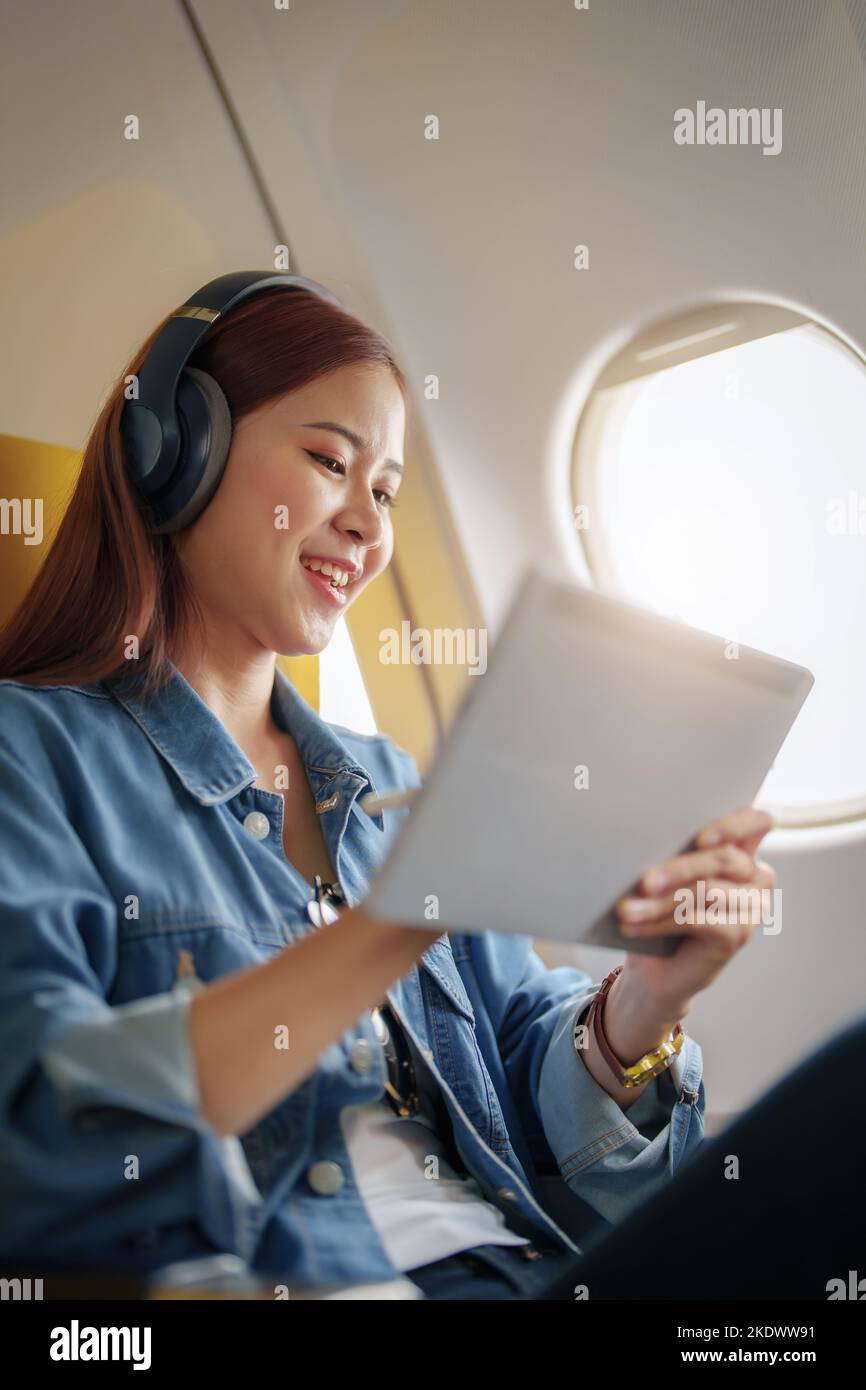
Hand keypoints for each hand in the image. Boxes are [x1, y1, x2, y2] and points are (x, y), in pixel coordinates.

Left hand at [613, 806, 776, 1017]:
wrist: (657, 966)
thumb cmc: (660, 909)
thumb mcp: (665, 874)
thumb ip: (670, 852)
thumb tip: (644, 841)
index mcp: (742, 849)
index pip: (756, 822)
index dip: (734, 825)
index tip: (701, 839)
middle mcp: (756, 875)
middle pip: (725, 858)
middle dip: (679, 868)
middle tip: (644, 883)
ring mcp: (752, 907)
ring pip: (708, 891)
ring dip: (661, 902)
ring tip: (626, 910)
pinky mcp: (738, 935)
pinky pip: (699, 920)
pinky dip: (662, 923)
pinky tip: (635, 927)